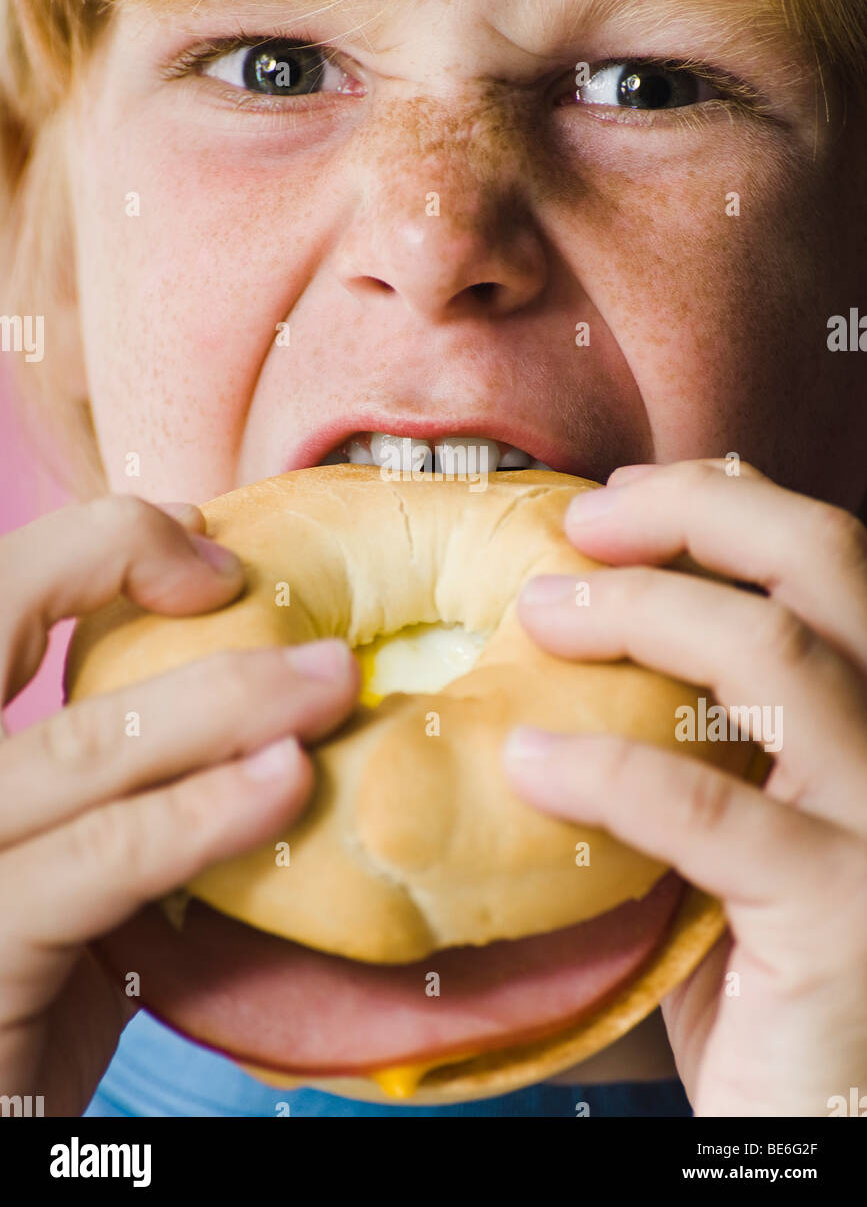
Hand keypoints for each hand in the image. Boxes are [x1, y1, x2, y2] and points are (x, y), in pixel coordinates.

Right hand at [0, 495, 358, 1115]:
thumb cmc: (25, 976)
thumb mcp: (64, 852)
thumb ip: (121, 774)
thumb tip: (255, 695)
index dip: (89, 545)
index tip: (201, 555)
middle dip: (122, 564)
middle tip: (246, 579)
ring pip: (83, 742)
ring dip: (224, 699)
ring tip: (328, 686)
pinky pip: (105, 856)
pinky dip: (203, 810)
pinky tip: (282, 783)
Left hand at [503, 459, 866, 1115]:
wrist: (826, 1128)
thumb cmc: (773, 972)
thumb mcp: (753, 825)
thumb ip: (710, 731)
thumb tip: (596, 624)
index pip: (835, 558)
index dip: (732, 503)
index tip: (624, 495)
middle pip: (829, 563)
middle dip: (698, 515)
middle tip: (584, 523)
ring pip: (780, 658)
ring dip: (644, 613)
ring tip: (537, 616)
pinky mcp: (843, 913)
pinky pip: (712, 809)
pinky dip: (608, 768)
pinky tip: (530, 761)